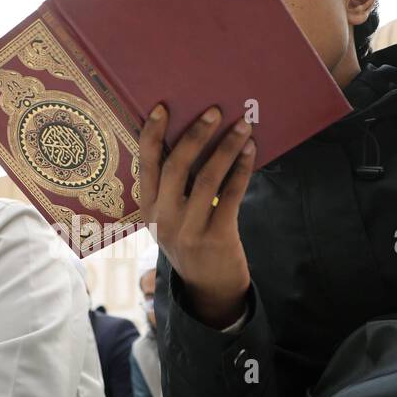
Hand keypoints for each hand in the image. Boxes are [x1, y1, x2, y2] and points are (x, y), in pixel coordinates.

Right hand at [139, 103, 254, 328]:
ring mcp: (189, 229)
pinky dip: (242, 170)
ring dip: (227, 148)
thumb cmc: (191, 242)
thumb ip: (173, 188)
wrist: (209, 288)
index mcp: (148, 209)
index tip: (162, 108)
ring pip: (207, 178)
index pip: (146, 165)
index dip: (152, 135)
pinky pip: (231, 195)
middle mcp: (164, 219)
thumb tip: (193, 138)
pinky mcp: (217, 236)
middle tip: (214, 111)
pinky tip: (251, 152)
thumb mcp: (170, 219)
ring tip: (242, 125)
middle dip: (195, 134)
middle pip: (176, 167)